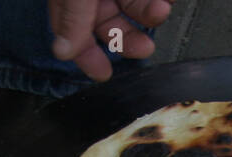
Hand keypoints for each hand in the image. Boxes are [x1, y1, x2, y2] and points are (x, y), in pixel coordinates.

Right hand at [48, 0, 171, 81]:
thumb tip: (62, 51)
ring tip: (160, 10)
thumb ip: (72, 17)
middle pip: (111, 25)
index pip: (76, 36)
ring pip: (134, 6)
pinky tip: (168, 1)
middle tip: (143, 48)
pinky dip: (161, 0)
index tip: (102, 74)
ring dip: (150, 13)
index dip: (88, 58)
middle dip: (129, 39)